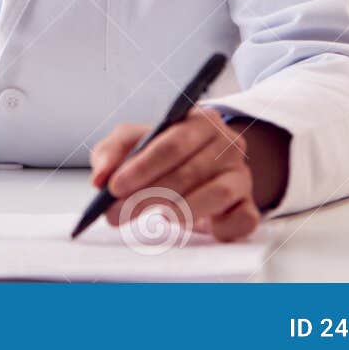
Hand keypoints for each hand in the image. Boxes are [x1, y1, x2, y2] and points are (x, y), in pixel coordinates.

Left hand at [89, 108, 289, 242]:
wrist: (204, 171)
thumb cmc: (164, 156)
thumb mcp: (134, 143)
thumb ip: (112, 152)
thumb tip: (100, 179)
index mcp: (200, 120)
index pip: (172, 143)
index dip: (142, 167)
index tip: (114, 187)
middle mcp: (227, 144)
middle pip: (188, 171)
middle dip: (147, 196)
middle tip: (116, 215)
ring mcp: (241, 175)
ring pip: (215, 194)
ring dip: (178, 210)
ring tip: (154, 218)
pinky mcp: (249, 206)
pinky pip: (242, 220)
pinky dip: (219, 228)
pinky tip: (194, 228)